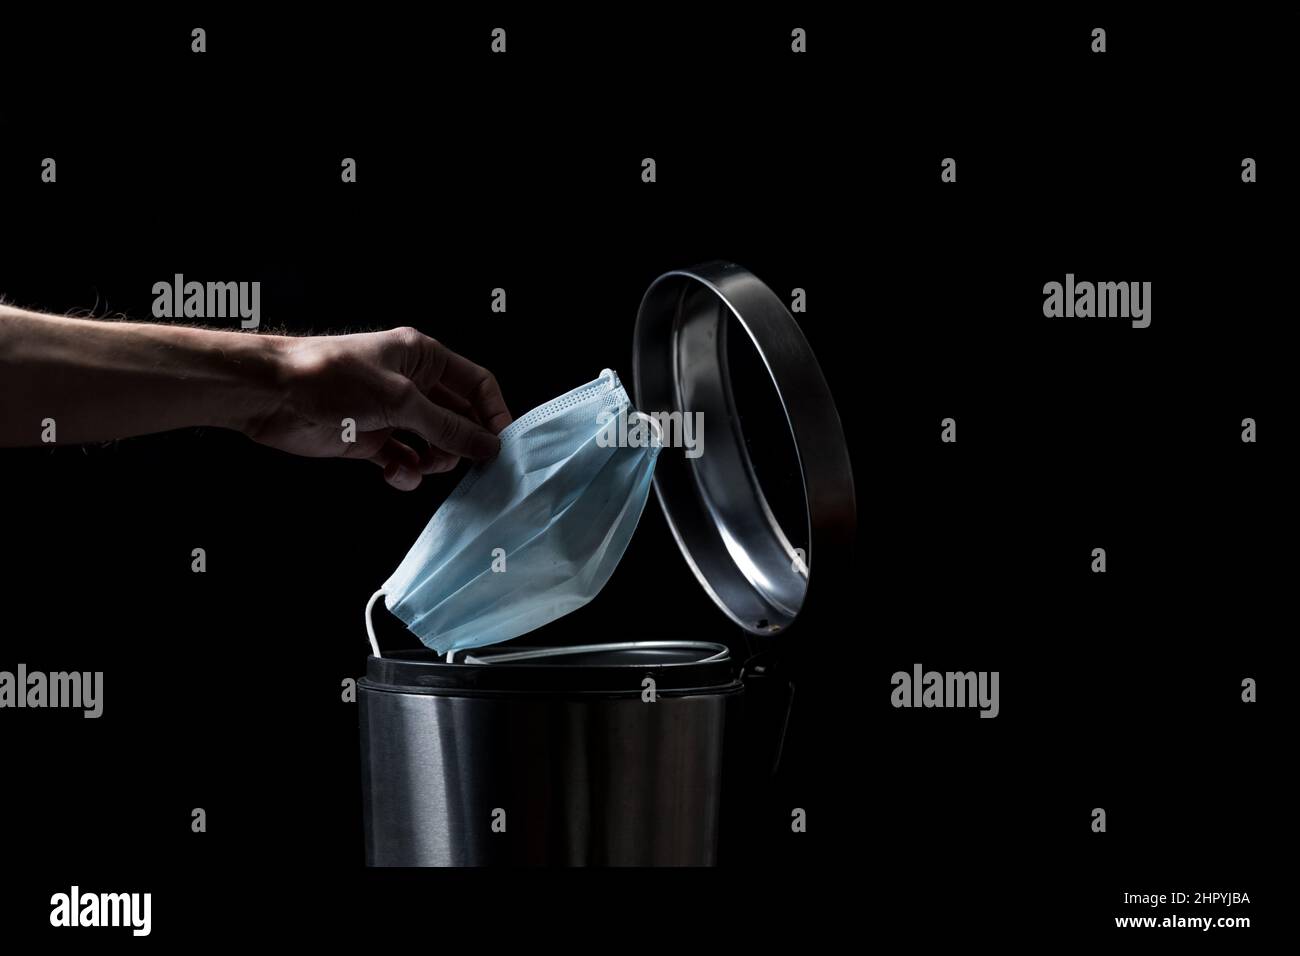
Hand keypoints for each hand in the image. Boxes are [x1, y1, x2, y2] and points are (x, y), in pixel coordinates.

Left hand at [246, 327, 511, 489]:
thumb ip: (448, 427)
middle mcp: (412, 384)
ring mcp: (392, 414)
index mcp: (424, 358)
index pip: (476, 385)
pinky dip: (405, 472)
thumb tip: (488, 445)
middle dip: (463, 443)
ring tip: (420, 466)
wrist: (271, 395)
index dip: (493, 413)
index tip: (502, 445)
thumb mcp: (400, 401)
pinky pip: (405, 462)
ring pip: (434, 445)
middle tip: (466, 465)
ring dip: (433, 462)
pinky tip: (395, 474)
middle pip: (458, 419)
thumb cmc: (332, 378)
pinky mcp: (371, 440)